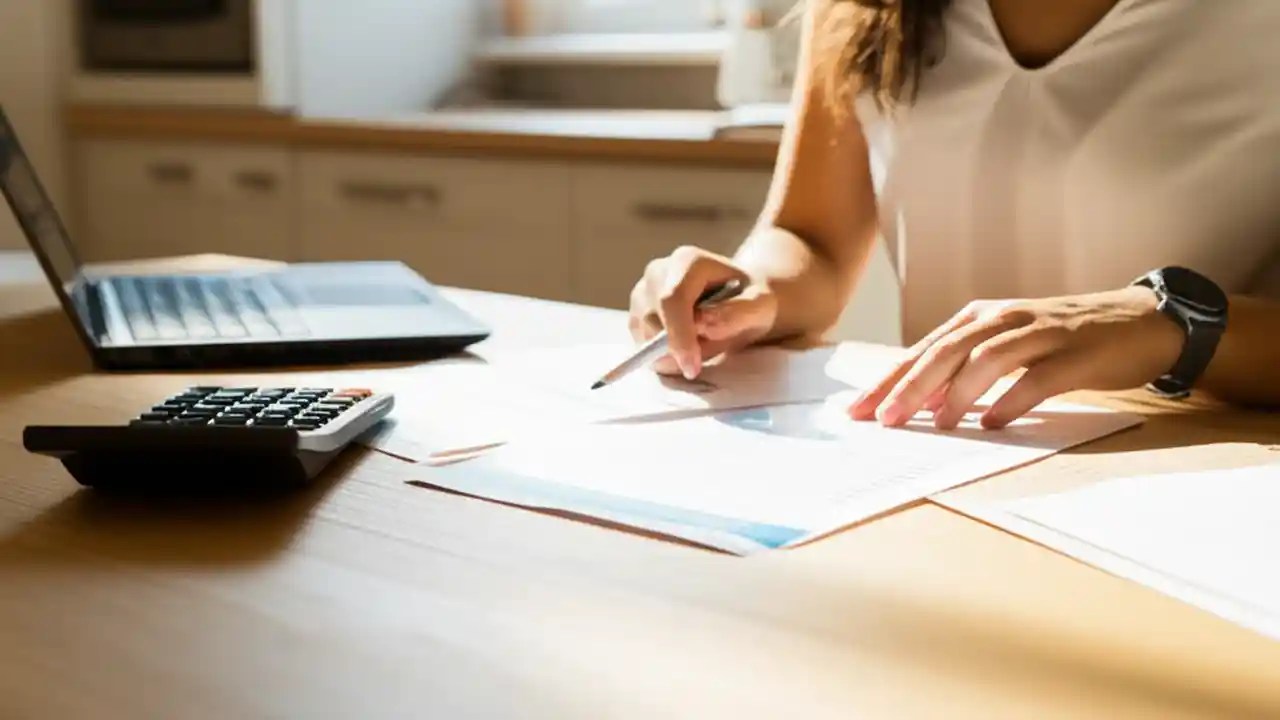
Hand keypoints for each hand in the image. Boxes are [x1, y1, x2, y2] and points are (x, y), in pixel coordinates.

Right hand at [629, 246, 777, 378]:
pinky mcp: (638, 312)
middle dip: (674, 347)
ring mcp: (643, 290)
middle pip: (652, 318)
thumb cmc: (751, 301)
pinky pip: (639, 341)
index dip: (679, 336)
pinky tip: (684, 346)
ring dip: (667, 351)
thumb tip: (704, 324)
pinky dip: (659, 353)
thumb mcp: (760, 306)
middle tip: (701, 361)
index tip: (693, 367)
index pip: (672, 299)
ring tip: (699, 346)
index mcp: (689, 261)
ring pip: (642, 332)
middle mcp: (659, 270)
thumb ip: (737, 313)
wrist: (742, 299)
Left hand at [849, 287, 1184, 428]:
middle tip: (885, 420)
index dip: (888, 380)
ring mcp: (1041, 333)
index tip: (857, 411)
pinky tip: (994, 423)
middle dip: (911, 386)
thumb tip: (919, 403)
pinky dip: (1013, 400)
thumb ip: (964, 369)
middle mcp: (1005, 319)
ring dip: (958, 392)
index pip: (924, 350)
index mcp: (981, 318)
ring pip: (987, 359)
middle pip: (946, 351)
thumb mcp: (1006, 345)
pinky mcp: (1076, 354)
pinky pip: (1038, 377)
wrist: (1141, 321)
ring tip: (937, 424)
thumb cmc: (1063, 340)